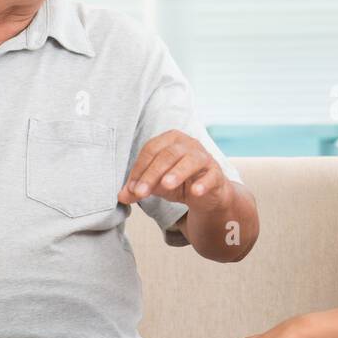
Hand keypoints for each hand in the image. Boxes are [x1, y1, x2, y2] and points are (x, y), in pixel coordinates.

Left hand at [119, 130, 233, 210]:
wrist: (206, 194)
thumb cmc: (178, 182)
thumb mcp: (155, 185)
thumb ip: (138, 189)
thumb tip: (121, 196)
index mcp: (170, 140)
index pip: (151, 150)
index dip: (139, 169)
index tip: (131, 188)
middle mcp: (188, 144)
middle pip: (168, 154)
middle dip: (152, 174)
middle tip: (140, 192)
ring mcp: (204, 157)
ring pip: (190, 161)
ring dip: (177, 173)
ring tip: (165, 185)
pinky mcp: (217, 173)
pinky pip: (210, 176)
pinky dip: (202, 183)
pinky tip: (194, 192)